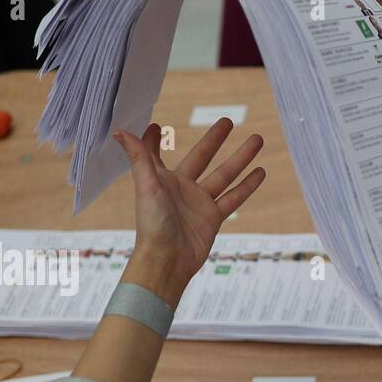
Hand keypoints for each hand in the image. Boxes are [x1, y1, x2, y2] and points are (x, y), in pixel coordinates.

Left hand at [114, 119, 264, 301]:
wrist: (168, 260)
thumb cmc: (153, 224)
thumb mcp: (146, 185)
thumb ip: (139, 157)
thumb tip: (120, 131)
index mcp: (161, 179)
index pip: (155, 154)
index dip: (153, 141)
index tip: (155, 127)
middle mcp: (181, 188)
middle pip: (202, 157)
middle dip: (214, 139)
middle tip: (228, 120)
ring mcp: (199, 202)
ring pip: (225, 174)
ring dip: (241, 157)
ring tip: (257, 139)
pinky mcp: (213, 217)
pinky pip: (233, 197)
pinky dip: (247, 185)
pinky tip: (261, 172)